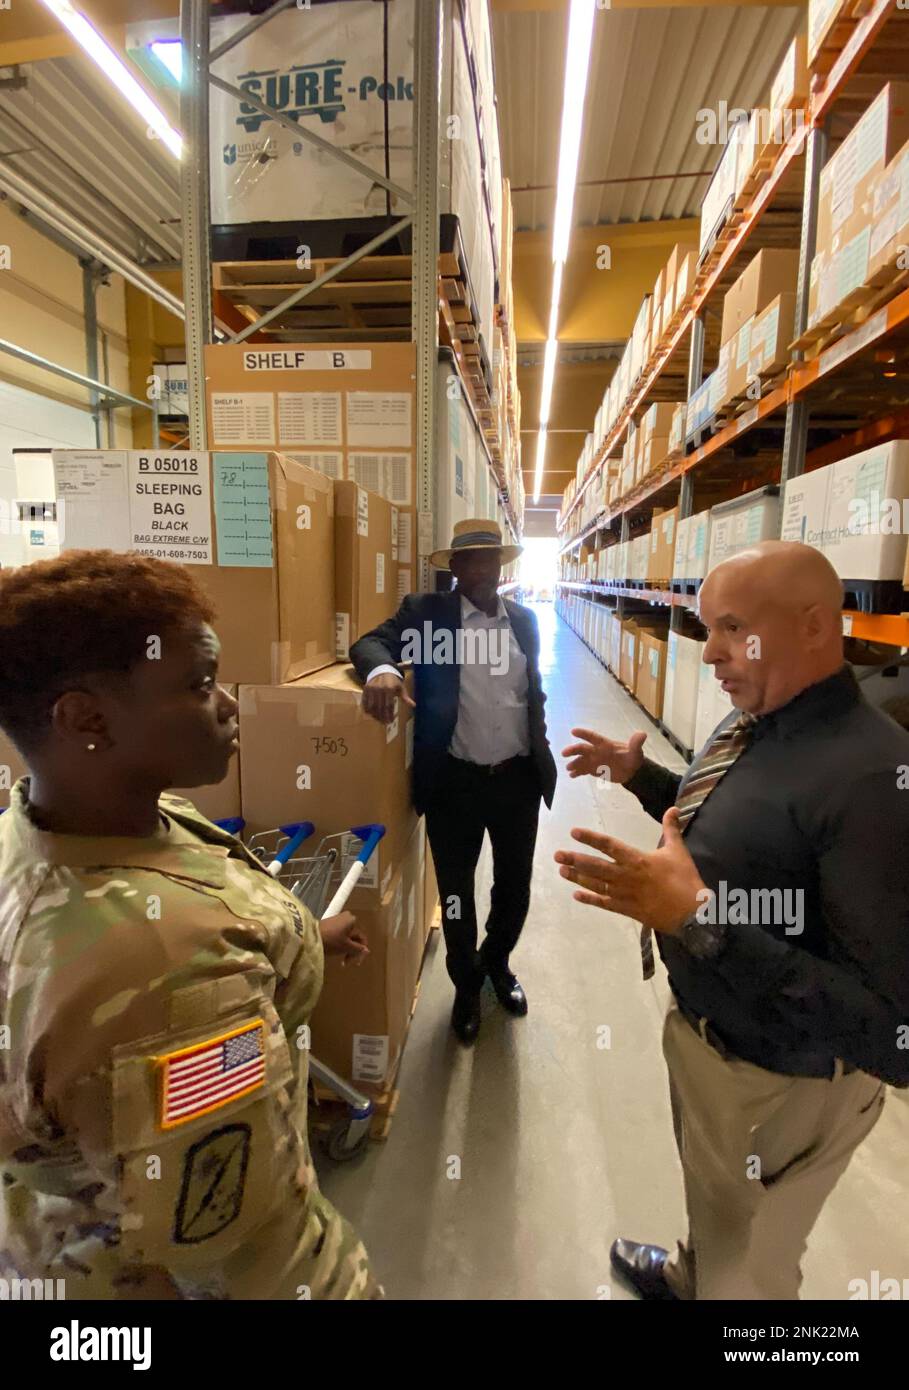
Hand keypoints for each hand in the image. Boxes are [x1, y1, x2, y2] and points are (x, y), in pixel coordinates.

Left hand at [320, 911, 369, 964]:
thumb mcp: (346, 947)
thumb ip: (358, 949)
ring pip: (346, 937)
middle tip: (346, 962)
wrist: (310, 936)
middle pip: (354, 937)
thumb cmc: (331, 940)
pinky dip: (339, 943)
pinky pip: (339, 934)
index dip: (360, 951)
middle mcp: (347, 917)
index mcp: (353, 920)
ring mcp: (337, 919)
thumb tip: (367, 950)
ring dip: (345, 948)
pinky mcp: (329, 923)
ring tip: (339, 957)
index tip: (356, 963)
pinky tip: (334, 950)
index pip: (361, 938)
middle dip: (351, 950)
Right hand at [362, 673, 415, 724]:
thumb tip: (413, 705)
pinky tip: (371, 714)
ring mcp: (371, 689)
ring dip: (375, 715)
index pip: (389, 705)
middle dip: (382, 717)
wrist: (381, 670)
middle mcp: (379, 689)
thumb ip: (405, 697)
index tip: (390, 721)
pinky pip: (365, 702)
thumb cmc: (393, 681)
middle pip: (380, 707)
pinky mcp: (365, 689)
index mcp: (389, 688)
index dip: (389, 714)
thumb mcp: (400, 687)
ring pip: (372, 706)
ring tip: (379, 720)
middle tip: (385, 723)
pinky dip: (367, 710)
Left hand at [554, 808, 706, 934]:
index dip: (590, 838)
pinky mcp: (627, 910)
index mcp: (637, 859)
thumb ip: (671, 829)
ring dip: (577, 878)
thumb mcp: (678, 850)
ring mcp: (624, 894)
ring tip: (561, 871)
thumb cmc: (685, 879)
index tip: (573, 832)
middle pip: (595, 866)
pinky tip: (577, 895)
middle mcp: (626, 876)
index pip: (609, 845)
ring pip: (596, 884)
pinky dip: (590, 899)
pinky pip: (604, 904)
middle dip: (575, 859)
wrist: (692, 913)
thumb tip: (673, 808)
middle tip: (557, 855)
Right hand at [561, 727, 647, 783]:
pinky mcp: (594, 770)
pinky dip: (577, 772)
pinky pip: (583, 770)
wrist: (632, 771)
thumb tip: (642, 734)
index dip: (583, 734)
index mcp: (605, 744)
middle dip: (573, 750)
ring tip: (568, 768)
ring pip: (581, 760)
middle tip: (564, 753)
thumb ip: (636, 743)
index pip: (593, 737)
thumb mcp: (636, 751)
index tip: (573, 731)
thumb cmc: (632, 758)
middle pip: (582, 749)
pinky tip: (572, 776)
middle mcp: (596, 751)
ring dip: (574, 763)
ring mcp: (594, 761)